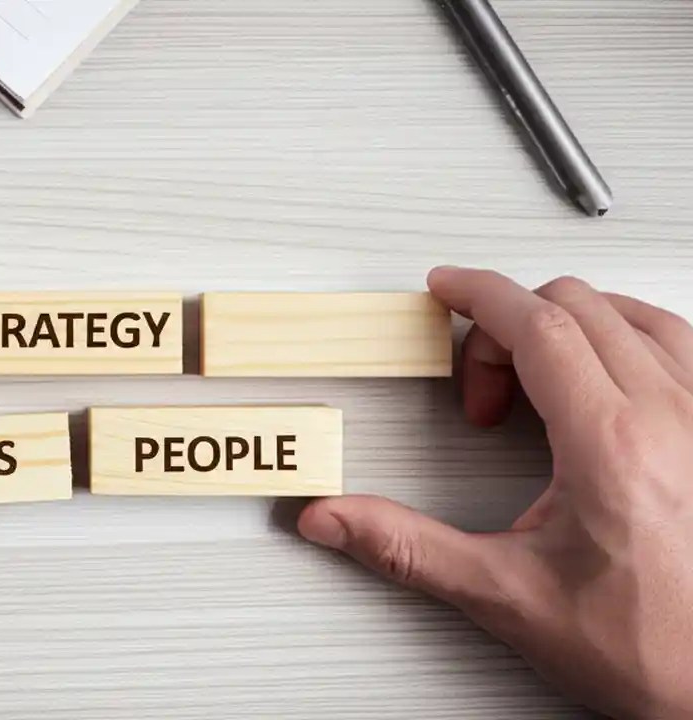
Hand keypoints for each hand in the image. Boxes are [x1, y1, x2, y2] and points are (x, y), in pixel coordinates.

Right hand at [300, 268, 692, 718]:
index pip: (540, 324)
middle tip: (481, 396)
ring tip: (536, 384)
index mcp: (614, 446)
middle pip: (577, 308)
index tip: (447, 290)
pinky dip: (627, 339)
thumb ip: (408, 548)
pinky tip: (603, 381)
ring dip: (571, 326)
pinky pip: (681, 341)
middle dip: (508, 330)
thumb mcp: (507, 597)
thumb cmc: (651, 650)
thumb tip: (337, 520)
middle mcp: (675, 418)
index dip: (480, 296)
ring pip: (635, 314)